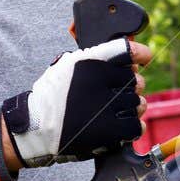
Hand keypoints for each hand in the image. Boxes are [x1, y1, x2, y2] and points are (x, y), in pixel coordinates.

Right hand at [0, 39, 154, 169]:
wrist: (35, 126)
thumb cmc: (52, 96)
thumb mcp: (67, 65)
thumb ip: (95, 58)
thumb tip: (128, 58)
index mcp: (92, 61)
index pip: (129, 50)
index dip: (141, 54)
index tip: (144, 59)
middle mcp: (101, 80)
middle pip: (136, 80)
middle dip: (131, 88)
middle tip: (119, 95)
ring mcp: (106, 105)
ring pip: (138, 103)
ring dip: (133, 108)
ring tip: (119, 112)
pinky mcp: (109, 130)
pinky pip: (136, 125)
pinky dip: (134, 127)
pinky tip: (124, 127)